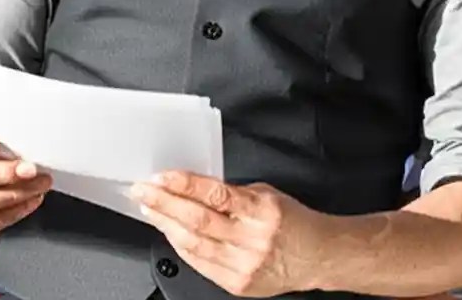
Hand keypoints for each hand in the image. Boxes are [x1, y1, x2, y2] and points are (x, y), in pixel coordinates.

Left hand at [130, 171, 332, 296]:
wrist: (319, 256)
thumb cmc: (293, 222)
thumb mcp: (265, 194)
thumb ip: (230, 193)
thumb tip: (191, 187)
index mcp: (261, 211)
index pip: (215, 194)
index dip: (183, 184)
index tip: (160, 177)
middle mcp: (252, 239)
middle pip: (198, 220)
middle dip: (164, 203)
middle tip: (142, 191)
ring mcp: (244, 265)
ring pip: (194, 244)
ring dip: (166, 225)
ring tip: (150, 210)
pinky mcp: (238, 284)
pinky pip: (200, 264)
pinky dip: (181, 247)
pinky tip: (170, 233)